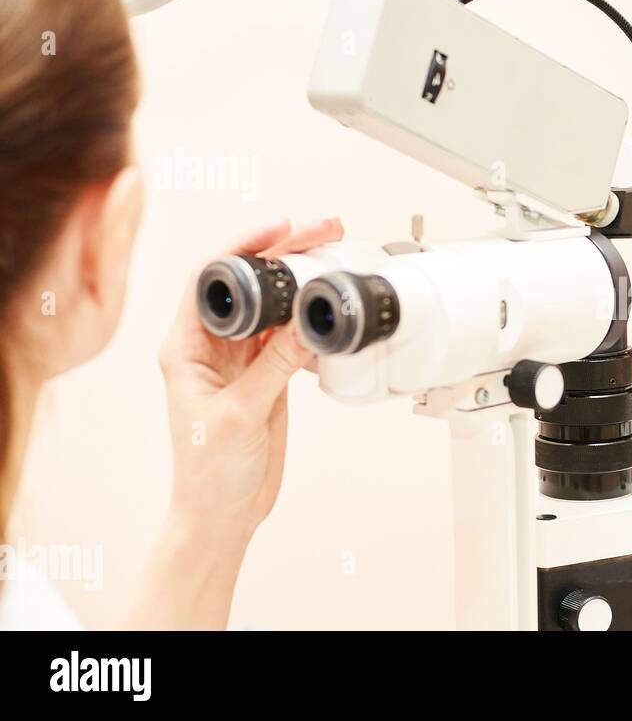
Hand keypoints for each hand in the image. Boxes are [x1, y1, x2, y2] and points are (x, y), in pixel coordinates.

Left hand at [158, 217, 343, 537]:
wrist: (222, 514)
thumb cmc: (206, 474)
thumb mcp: (240, 415)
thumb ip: (274, 367)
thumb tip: (308, 322)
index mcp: (185, 347)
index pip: (210, 277)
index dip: (244, 246)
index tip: (280, 230)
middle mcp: (211, 346)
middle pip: (247, 282)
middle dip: (284, 252)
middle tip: (322, 232)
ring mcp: (240, 360)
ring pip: (273, 305)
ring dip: (302, 280)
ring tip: (334, 256)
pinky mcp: (266, 376)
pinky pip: (291, 335)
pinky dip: (312, 318)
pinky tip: (331, 310)